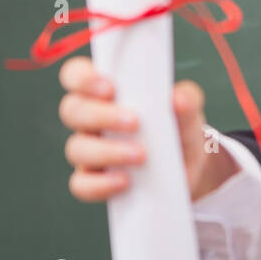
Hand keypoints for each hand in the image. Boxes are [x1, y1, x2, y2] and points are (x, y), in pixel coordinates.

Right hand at [57, 56, 237, 202]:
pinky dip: (100, 184)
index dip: (82, 78)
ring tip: (141, 155)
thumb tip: (178, 99)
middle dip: (100, 115)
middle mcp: (89, 119)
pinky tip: (125, 181)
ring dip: (106, 151)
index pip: (75, 74)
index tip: (109, 87)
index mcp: (104, 92)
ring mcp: (88, 151)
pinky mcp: (93, 181)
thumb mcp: (187, 111)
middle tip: (135, 122)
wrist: (188, 170)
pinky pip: (81, 184)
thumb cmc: (178, 129)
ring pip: (76, 148)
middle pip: (72, 110)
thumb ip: (186, 100)